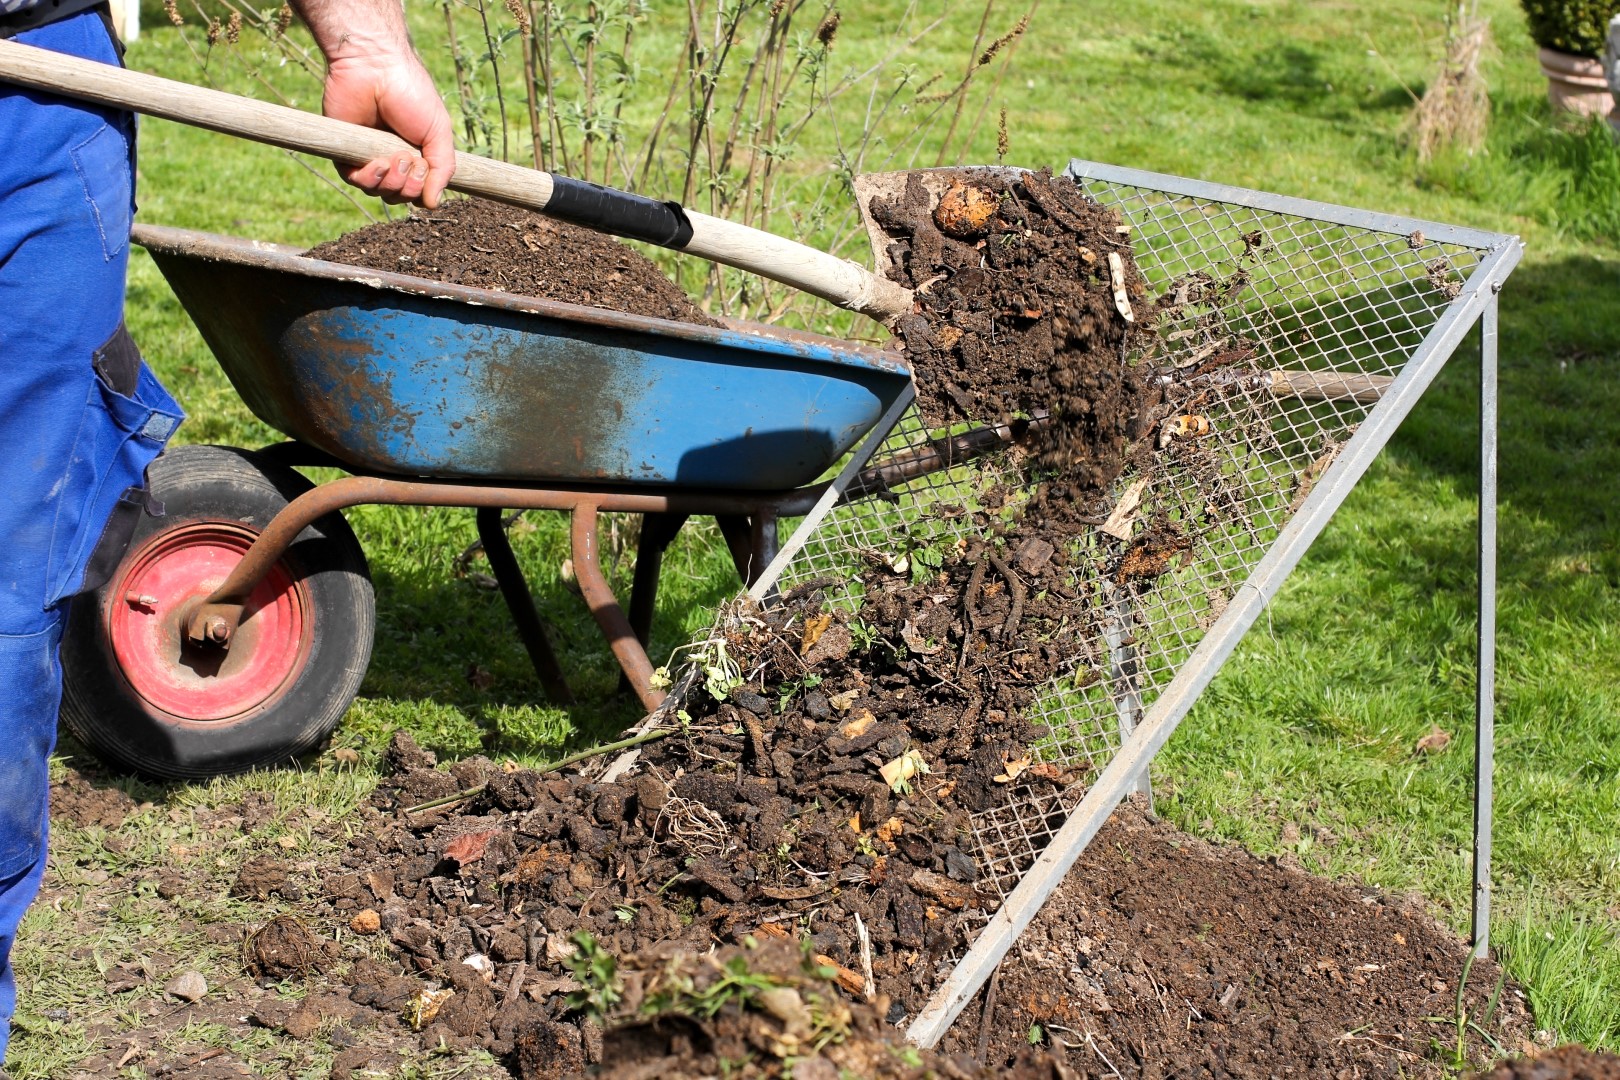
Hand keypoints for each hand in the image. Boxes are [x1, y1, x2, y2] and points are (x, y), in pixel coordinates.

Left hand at [321, 52, 454, 206]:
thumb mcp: (438, 133)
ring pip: (380, 193)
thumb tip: (433, 204)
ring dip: (392, 182)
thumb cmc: (411, 94)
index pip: (419, 191)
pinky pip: (357, 182)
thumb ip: (442, 169)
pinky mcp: (345, 153)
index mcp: (416, 154)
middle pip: (401, 196)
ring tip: (396, 158)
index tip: (426, 168)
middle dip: (410, 186)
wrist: (375, 68)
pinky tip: (378, 164)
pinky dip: (370, 179)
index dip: (424, 189)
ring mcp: (368, 157)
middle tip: (410, 159)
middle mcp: (392, 159)